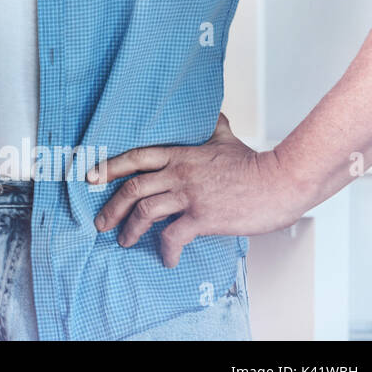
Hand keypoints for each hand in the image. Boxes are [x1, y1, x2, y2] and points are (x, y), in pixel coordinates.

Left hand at [87, 113, 307, 267]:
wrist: (281, 181)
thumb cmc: (255, 163)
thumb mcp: (226, 137)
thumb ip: (213, 126)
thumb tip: (213, 112)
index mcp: (180, 154)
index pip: (135, 157)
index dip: (109, 167)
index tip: (90, 176)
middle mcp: (178, 174)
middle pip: (132, 188)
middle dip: (111, 207)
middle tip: (100, 222)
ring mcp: (189, 196)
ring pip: (145, 212)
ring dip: (130, 230)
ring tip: (124, 241)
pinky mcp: (203, 218)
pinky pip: (173, 236)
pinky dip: (166, 250)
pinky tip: (167, 259)